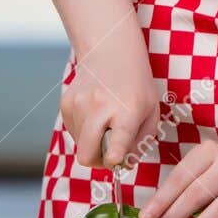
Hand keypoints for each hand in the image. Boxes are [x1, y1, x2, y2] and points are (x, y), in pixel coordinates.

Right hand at [60, 50, 160, 168]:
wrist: (110, 51)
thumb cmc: (136, 85)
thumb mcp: (151, 111)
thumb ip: (140, 143)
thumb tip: (120, 166)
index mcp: (128, 109)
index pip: (119, 136)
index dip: (114, 153)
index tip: (113, 159)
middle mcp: (101, 106)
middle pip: (88, 154)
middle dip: (98, 162)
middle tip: (111, 153)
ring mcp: (80, 104)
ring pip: (80, 146)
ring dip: (92, 142)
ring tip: (105, 121)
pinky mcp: (65, 103)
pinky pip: (73, 133)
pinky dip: (84, 131)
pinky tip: (95, 113)